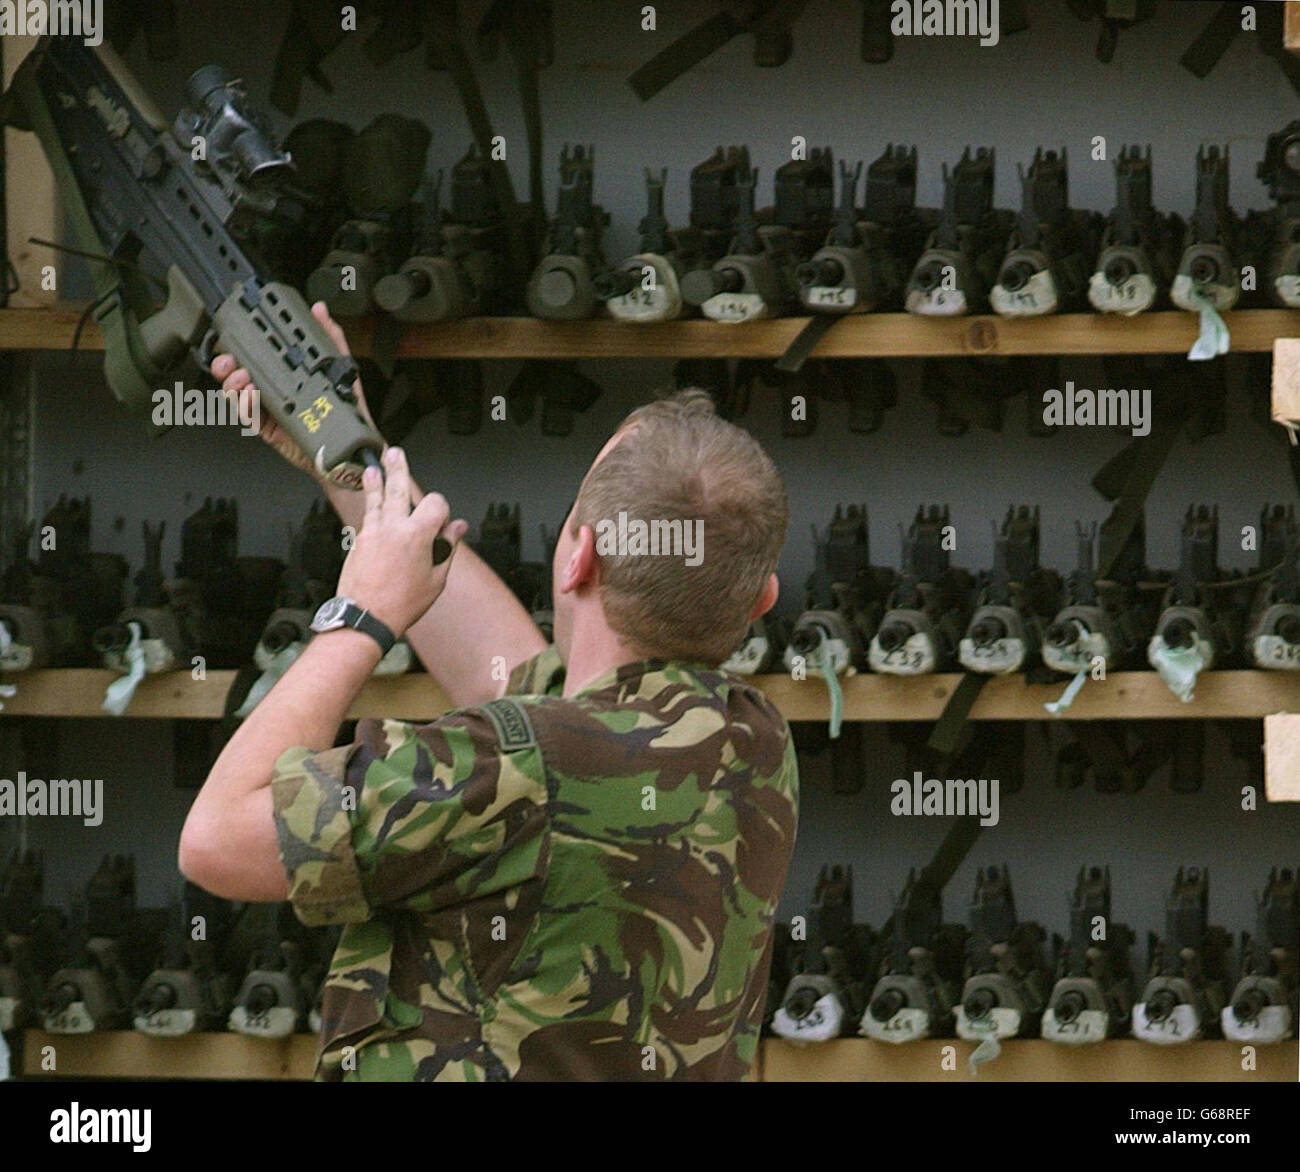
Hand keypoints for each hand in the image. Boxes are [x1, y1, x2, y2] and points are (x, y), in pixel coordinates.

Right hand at [211, 302, 378, 484]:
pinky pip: (251, 418)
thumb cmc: (346, 408)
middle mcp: (273, 392)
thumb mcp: (340, 366)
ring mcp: (270, 411)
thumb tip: (320, 311)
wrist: (350, 446)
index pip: (256, 356)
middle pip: (238, 375)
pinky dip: (246, 406)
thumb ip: (331, 337)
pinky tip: (251, 396)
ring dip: (233, 385)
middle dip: (226, 365)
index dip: (240, 344)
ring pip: (239, 396)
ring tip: (241, 377)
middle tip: (228, 358)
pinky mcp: (270, 430)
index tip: (234, 331)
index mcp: (286, 375)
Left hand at [337, 447, 468, 635]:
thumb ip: (448, 548)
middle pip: (399, 488)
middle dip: (398, 469)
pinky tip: (369, 498)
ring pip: (376, 498)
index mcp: (418, 536)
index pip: (435, 504)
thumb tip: (458, 529)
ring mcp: (373, 532)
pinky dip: (369, 504)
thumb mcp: (436, 580)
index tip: (443, 521)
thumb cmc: (401, 604)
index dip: (443, 509)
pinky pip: (366, 515)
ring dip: (377, 481)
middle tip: (396, 454)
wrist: (365, 617)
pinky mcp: (358, 540)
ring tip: (375, 468)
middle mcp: (393, 527)